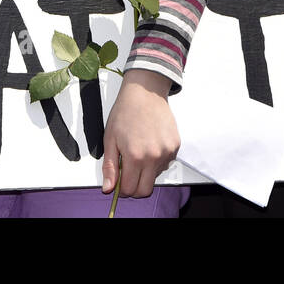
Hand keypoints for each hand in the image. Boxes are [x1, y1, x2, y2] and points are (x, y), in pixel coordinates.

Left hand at [101, 68, 177, 197]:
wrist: (145, 93)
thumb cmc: (125, 112)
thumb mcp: (110, 139)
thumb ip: (109, 167)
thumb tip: (108, 188)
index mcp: (135, 156)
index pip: (130, 189)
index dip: (123, 189)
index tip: (120, 182)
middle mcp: (154, 157)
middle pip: (146, 190)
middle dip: (135, 186)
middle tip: (129, 172)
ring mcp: (167, 152)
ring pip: (155, 176)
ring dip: (146, 171)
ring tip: (139, 150)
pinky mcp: (175, 147)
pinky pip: (165, 164)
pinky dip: (157, 160)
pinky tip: (150, 144)